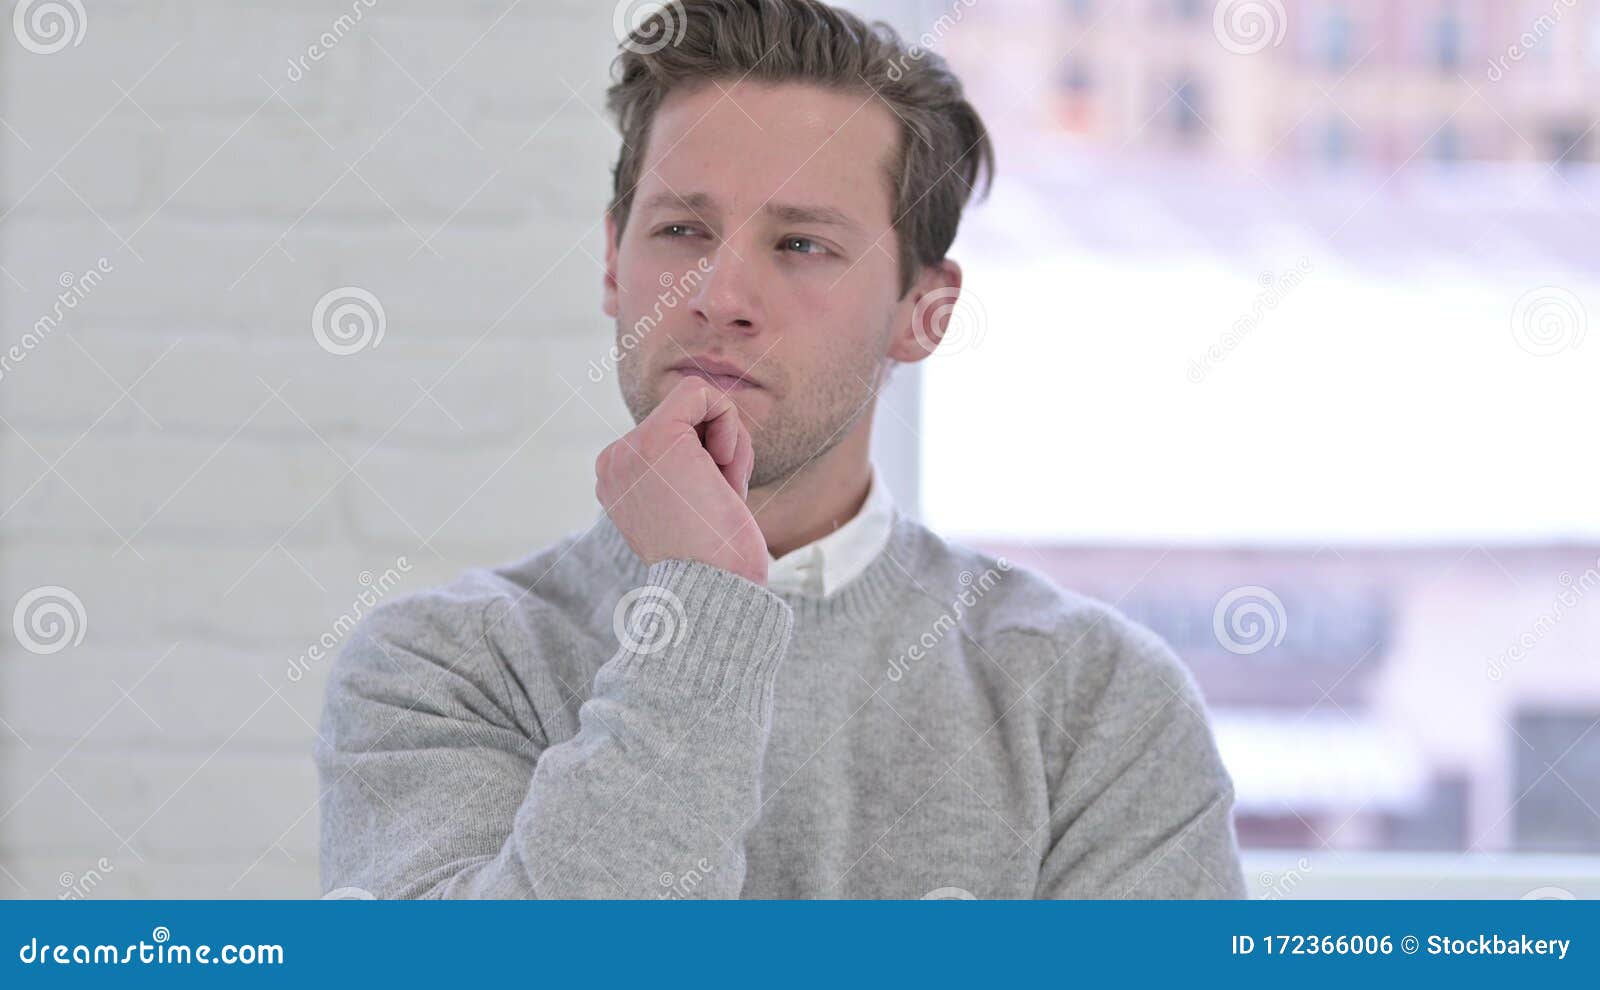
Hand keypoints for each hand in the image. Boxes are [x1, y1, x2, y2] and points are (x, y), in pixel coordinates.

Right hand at [595, 378, 766, 584]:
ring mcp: (629, 450)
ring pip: (695, 403)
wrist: (716, 589)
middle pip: (684, 418)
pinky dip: (729, 422)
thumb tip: (710, 419)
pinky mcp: (657, 439)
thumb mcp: (690, 504)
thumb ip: (685, 465)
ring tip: (722, 494)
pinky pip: (701, 392)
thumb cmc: (716, 559)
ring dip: (729, 445)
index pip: (671, 437)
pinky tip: (726, 467)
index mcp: (616, 481)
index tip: (712, 500)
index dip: (707, 460)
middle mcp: (612, 463)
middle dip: (719, 450)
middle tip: (720, 499)